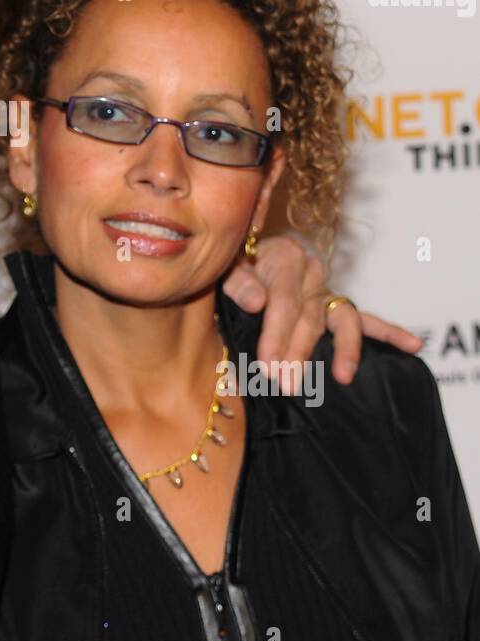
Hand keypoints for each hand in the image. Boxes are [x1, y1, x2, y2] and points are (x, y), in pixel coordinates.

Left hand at [221, 236, 422, 390]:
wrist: (242, 260)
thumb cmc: (232, 270)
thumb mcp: (226, 270)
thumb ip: (239, 284)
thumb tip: (258, 302)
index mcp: (285, 257)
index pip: (283, 301)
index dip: (275, 334)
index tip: (267, 364)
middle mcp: (312, 270)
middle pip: (310, 316)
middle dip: (298, 353)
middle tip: (287, 383)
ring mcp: (327, 290)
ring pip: (341, 321)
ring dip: (344, 350)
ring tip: (344, 376)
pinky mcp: (336, 306)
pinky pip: (366, 320)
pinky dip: (390, 333)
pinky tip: (413, 346)